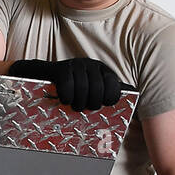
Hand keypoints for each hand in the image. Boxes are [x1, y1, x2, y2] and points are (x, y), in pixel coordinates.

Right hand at [7, 58, 122, 109]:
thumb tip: (132, 90)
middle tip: (84, 109)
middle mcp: (91, 65)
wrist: (41, 77)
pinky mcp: (60, 68)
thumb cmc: (70, 89)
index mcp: (102, 70)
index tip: (104, 105)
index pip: (114, 84)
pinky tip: (64, 100)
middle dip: (92, 104)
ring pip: (82, 89)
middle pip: (98, 89)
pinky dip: (66, 97)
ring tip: (73, 106)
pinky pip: (67, 85)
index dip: (110, 98)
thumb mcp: (91, 89)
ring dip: (78, 103)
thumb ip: (109, 90)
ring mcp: (75, 65)